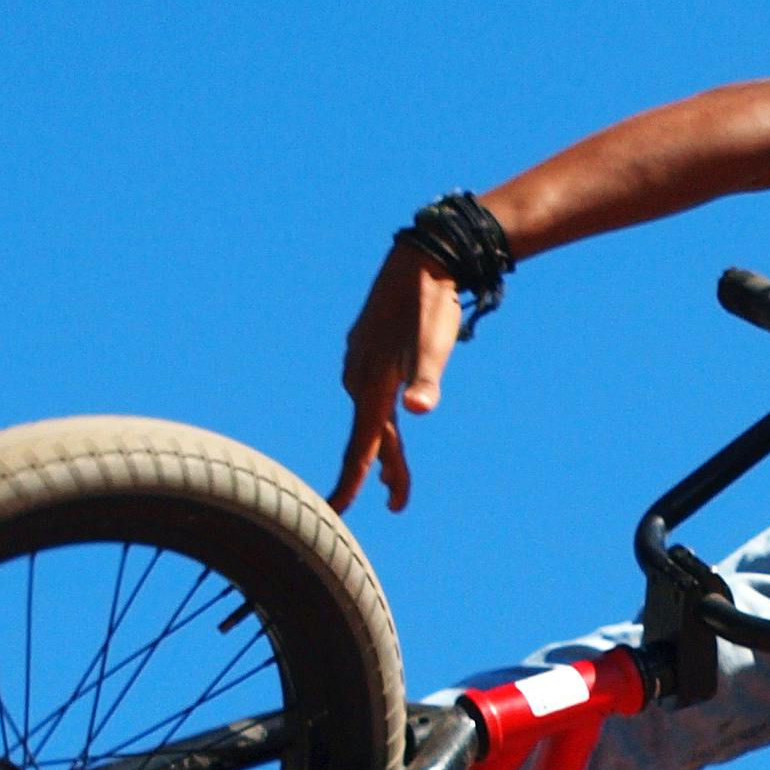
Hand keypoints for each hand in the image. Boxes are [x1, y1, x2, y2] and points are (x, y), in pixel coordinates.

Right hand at [330, 241, 469, 516]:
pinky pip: (371, 396)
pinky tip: (388, 416)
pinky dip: (381, 418)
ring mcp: (361, 364)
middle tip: (399, 505)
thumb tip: (419, 408)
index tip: (336, 512)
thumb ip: (425, 380)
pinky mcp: (368, 351)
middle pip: (370, 438)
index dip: (350, 483)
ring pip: (373, 417)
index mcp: (371, 386)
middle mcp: (359, 378)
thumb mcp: (432, 345)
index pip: (359, 447)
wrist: (421, 257)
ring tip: (395, 475)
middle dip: (384, 473)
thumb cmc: (430, 304)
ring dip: (385, 447)